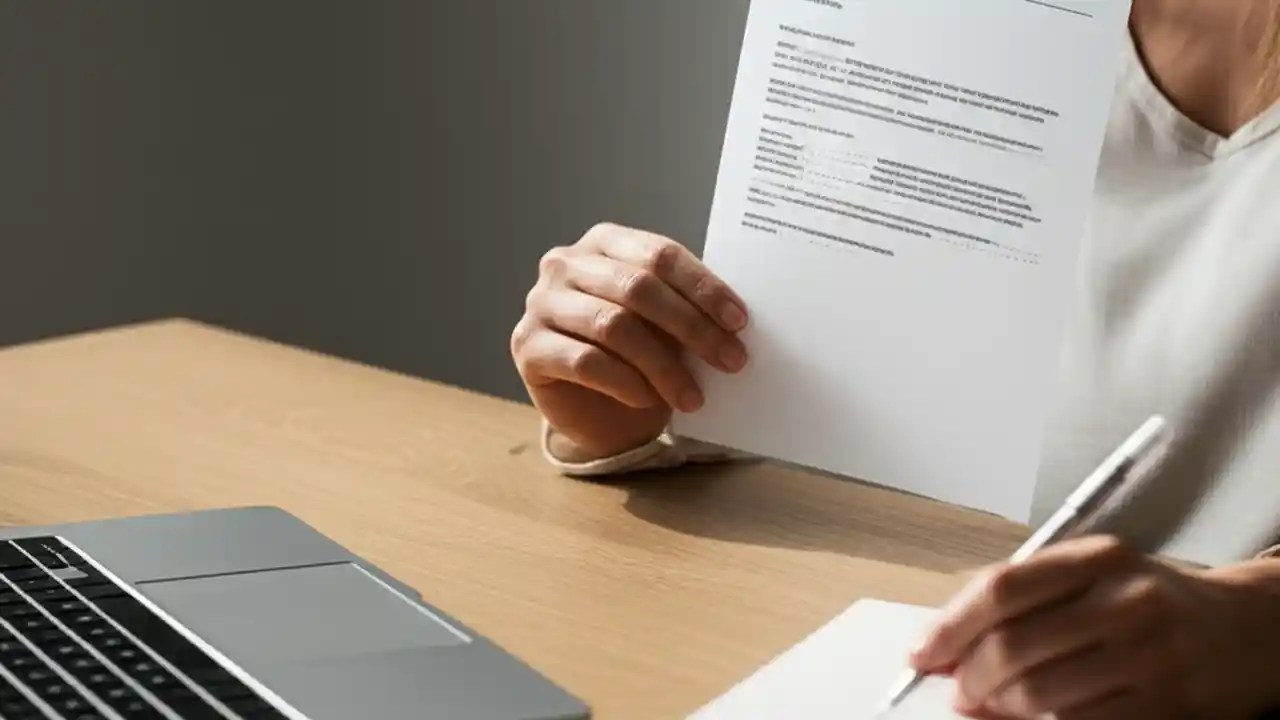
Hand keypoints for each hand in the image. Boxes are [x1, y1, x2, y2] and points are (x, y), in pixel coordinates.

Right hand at [512, 223, 748, 458]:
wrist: (596, 410)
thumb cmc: (638, 355)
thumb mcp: (667, 325)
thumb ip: (688, 309)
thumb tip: (735, 319)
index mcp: (605, 242)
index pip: (659, 255)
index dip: (703, 287)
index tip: (739, 321)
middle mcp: (565, 264)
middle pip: (638, 287)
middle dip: (692, 327)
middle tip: (730, 360)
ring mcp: (541, 303)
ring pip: (613, 326)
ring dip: (663, 365)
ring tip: (692, 396)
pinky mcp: (527, 346)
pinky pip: (585, 361)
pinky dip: (625, 382)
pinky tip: (647, 400)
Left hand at [910, 536, 1279, 719]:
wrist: (1244, 629)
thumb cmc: (1149, 599)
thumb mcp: (1092, 573)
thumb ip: (1021, 597)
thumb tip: (944, 643)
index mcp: (1097, 558)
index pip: (1001, 589)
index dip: (950, 627)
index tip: (921, 654)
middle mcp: (1125, 601)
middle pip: (1012, 648)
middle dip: (969, 678)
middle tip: (957, 690)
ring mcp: (1149, 656)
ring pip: (1039, 695)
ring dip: (999, 709)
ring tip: (991, 705)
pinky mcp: (1167, 704)